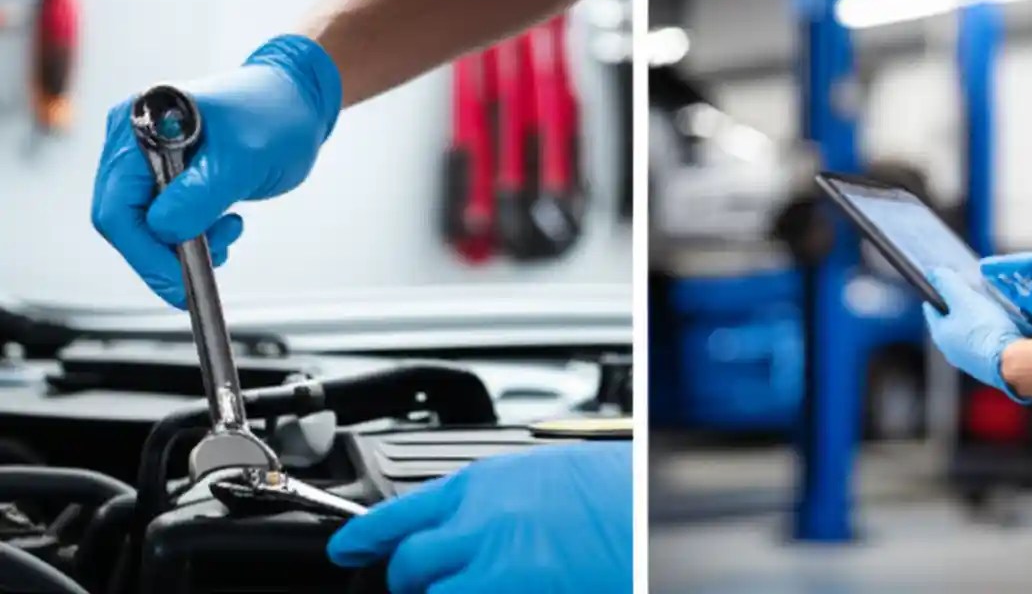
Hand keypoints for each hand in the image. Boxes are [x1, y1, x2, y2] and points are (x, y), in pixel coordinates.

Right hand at [91, 35, 341, 307]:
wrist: (299, 101)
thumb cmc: (277, 114)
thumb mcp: (244, 158)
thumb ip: (201, 195)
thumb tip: (164, 229)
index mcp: (140, 126)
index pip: (117, 208)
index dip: (144, 253)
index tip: (178, 281)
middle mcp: (135, 141)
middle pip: (126, 221)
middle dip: (166, 251)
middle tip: (210, 261)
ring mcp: (151, 158)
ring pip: (147, 226)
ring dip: (185, 243)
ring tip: (229, 231)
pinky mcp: (171, 174)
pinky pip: (167, 219)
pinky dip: (193, 234)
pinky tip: (225, 225)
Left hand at [328, 441, 632, 593]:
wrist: (661, 513)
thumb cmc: (615, 489)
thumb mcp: (539, 475)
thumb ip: (486, 502)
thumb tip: (453, 526)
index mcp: (484, 486)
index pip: (397, 514)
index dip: (362, 537)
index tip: (346, 550)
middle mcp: (481, 530)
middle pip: (409, 566)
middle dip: (407, 579)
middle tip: (419, 581)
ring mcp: (497, 576)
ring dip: (445, 593)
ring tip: (475, 580)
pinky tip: (499, 585)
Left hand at [923, 269, 1030, 402]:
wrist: (1014, 361)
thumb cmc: (985, 329)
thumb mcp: (964, 299)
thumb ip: (947, 284)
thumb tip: (933, 273)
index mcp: (940, 335)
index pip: (932, 309)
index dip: (937, 294)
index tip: (945, 284)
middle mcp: (951, 351)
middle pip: (950, 323)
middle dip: (958, 307)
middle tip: (969, 293)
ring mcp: (970, 361)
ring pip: (968, 334)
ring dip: (974, 321)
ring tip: (987, 308)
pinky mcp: (989, 367)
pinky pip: (984, 344)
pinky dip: (988, 334)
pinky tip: (1000, 326)